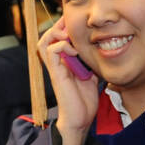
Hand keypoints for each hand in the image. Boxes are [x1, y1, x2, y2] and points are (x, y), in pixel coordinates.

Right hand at [38, 17, 98, 144]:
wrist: (80, 119)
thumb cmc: (84, 101)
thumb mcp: (92, 75)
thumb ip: (91, 62)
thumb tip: (101, 50)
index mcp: (63, 62)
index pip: (56, 37)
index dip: (64, 27)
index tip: (79, 25)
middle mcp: (56, 63)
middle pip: (47, 36)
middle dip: (60, 26)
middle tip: (73, 28)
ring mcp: (55, 68)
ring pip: (44, 41)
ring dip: (57, 34)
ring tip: (70, 37)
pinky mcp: (56, 73)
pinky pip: (52, 51)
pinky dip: (62, 46)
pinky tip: (74, 51)